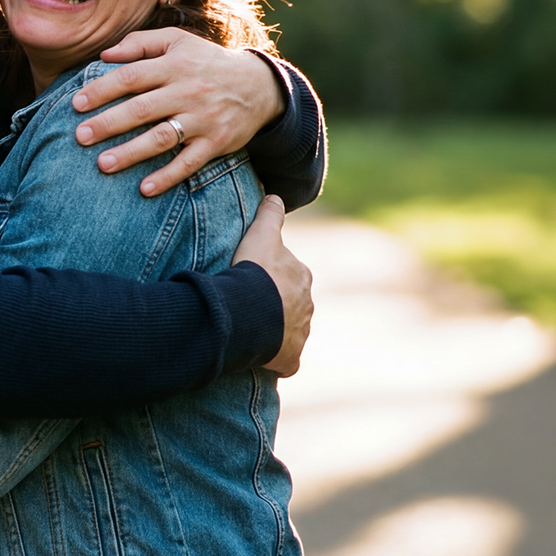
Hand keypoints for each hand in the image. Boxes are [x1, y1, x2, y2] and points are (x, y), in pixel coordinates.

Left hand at [74, 28, 285, 196]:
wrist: (259, 85)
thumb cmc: (206, 62)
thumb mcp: (179, 41)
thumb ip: (141, 43)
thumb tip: (105, 54)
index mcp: (175, 64)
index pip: (132, 76)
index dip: (102, 90)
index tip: (76, 104)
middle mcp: (188, 91)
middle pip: (142, 108)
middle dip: (108, 123)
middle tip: (79, 137)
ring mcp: (203, 118)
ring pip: (162, 137)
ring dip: (131, 152)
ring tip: (103, 164)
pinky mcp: (216, 142)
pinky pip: (189, 162)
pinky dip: (168, 176)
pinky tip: (144, 189)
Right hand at [232, 196, 310, 376]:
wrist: (248, 311)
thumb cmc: (254, 271)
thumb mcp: (261, 235)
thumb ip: (270, 214)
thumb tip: (276, 195)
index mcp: (301, 277)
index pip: (288, 275)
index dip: (269, 277)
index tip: (251, 280)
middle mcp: (307, 306)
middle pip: (290, 304)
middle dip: (275, 306)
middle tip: (249, 305)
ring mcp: (300, 334)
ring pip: (287, 332)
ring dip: (274, 332)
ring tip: (250, 330)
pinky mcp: (291, 359)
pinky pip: (285, 360)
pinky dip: (276, 360)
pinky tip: (260, 357)